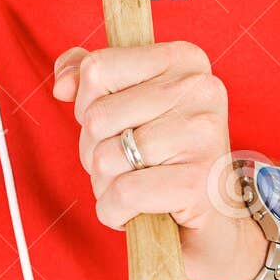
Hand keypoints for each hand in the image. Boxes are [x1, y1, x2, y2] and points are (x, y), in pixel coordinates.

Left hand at [51, 40, 266, 279]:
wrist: (216, 220)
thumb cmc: (167, 157)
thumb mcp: (131, 105)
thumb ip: (91, 79)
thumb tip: (62, 83)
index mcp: (183, 59)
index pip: (97, 68)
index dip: (87, 106)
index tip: (117, 125)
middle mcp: (198, 87)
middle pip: (96, 117)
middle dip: (94, 152)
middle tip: (126, 165)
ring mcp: (201, 133)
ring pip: (105, 158)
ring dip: (104, 186)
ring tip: (135, 187)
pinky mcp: (197, 181)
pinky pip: (122, 194)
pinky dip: (114, 212)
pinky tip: (136, 212)